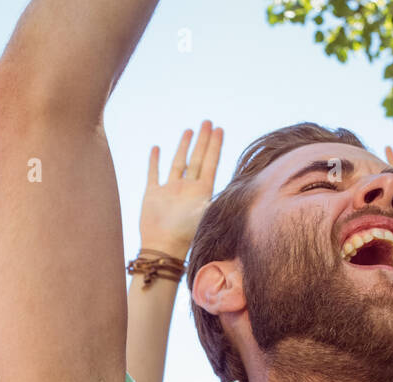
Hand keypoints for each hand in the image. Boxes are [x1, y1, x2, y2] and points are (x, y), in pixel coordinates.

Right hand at [139, 120, 223, 259]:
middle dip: (203, 140)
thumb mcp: (204, 213)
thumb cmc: (185, 234)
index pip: (211, 162)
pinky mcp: (153, 194)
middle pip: (197, 158)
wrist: (162, 248)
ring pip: (178, 163)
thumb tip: (239, 188)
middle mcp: (187, 188)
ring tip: (189, 130)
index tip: (220, 129)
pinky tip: (157, 148)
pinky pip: (154, 173)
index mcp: (202, 191)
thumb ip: (216, 198)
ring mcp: (170, 190)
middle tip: (208, 121)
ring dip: (183, 146)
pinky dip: (154, 161)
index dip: (215, 145)